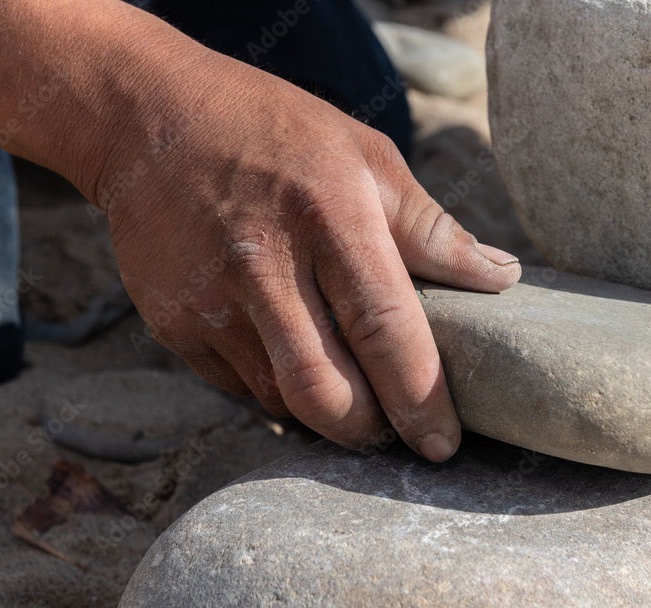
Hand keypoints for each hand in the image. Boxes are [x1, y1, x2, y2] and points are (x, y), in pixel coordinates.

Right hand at [100, 53, 520, 460]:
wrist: (148, 120)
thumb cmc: (277, 134)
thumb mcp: (366, 156)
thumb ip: (431, 228)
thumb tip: (502, 278)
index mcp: (327, 213)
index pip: (384, 327)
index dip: (420, 397)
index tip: (443, 444)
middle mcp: (262, 263)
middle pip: (325, 392)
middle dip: (369, 431)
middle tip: (396, 428)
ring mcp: (208, 299)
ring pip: (281, 401)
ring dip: (324, 414)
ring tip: (351, 395)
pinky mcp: (172, 323)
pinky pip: (239, 387)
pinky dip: (277, 390)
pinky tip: (293, 358)